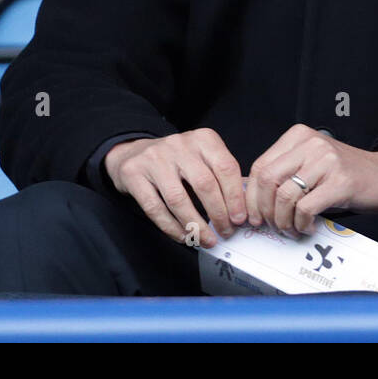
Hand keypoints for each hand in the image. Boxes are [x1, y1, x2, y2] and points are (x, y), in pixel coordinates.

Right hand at [104, 128, 245, 247]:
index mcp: (203, 139)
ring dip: (195, 225)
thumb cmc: (177, 160)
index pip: (225, 167)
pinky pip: (155, 207)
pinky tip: (183, 236)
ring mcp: (155, 158)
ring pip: (178, 199)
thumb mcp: (202, 157)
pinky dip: (171, 227)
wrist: (134, 152)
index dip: (235, 197)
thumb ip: (221, 176)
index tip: (239, 219)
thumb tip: (243, 208)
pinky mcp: (134, 174)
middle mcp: (179, 145)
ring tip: (205, 240)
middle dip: (218, 214)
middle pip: (204, 184)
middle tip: (225, 232)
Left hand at [245, 124, 377, 236]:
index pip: (261, 165)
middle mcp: (312, 143)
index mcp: (299, 136)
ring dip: (283, 220)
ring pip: (285, 195)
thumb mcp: (311, 165)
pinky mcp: (340, 181)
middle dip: (264, 209)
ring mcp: (327, 161)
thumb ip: (284, 173)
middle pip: (268, 179)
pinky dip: (301, 224)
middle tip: (270, 225)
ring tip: (291, 228)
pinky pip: (306, 208)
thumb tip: (249, 196)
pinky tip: (307, 227)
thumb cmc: (345, 174)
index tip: (253, 215)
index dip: (252, 196)